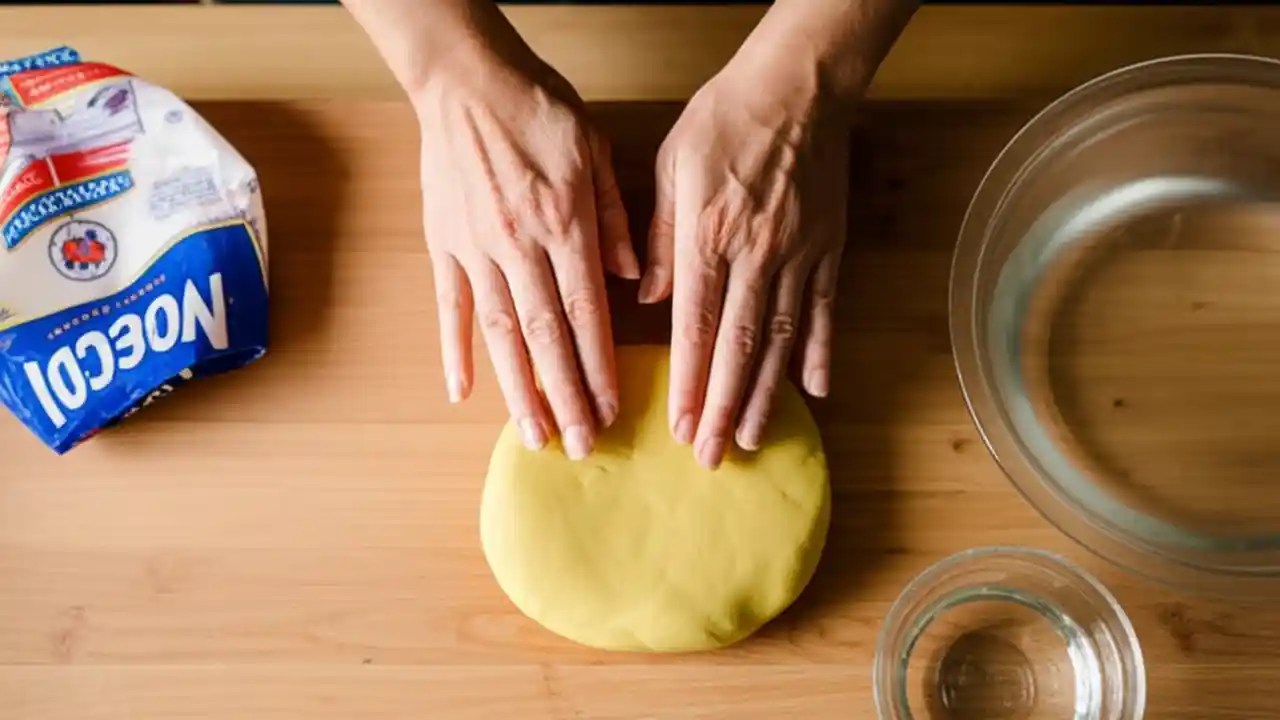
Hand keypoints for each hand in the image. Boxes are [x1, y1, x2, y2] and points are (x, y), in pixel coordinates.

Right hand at [416, 57, 638, 458]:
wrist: (466, 79)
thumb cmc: (539, 109)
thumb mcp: (596, 150)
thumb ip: (618, 217)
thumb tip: (634, 277)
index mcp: (564, 223)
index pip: (586, 313)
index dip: (598, 366)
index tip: (610, 409)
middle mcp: (519, 245)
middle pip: (545, 336)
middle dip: (565, 396)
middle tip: (581, 444)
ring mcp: (475, 249)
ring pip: (498, 334)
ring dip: (516, 389)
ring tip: (532, 436)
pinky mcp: (443, 244)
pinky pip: (448, 307)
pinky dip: (453, 351)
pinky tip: (459, 392)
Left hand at [640, 60, 849, 469]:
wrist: (800, 85)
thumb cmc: (726, 118)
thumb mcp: (672, 164)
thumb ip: (660, 236)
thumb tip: (649, 298)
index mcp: (709, 236)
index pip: (695, 327)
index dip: (688, 383)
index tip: (679, 426)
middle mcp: (756, 255)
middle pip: (737, 347)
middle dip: (722, 408)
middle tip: (711, 455)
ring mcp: (798, 255)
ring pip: (780, 340)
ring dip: (765, 394)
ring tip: (752, 437)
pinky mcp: (829, 249)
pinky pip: (824, 311)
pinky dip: (820, 353)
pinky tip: (816, 390)